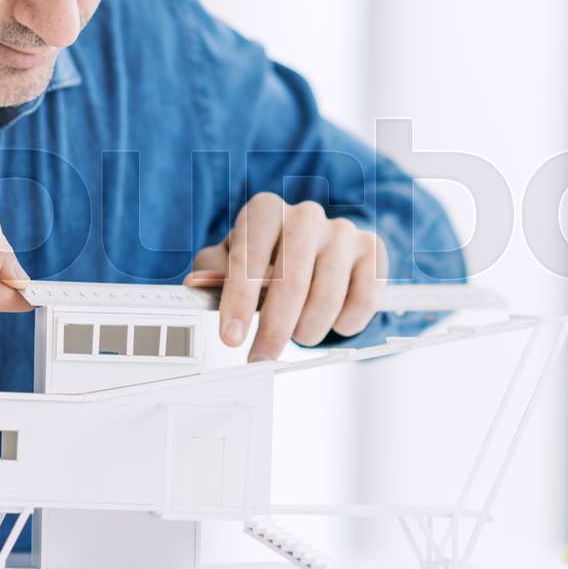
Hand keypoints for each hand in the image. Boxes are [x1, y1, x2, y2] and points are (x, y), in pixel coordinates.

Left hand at [183, 193, 385, 361]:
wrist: (315, 252)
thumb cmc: (265, 261)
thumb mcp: (231, 262)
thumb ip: (211, 271)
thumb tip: (196, 284)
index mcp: (265, 211)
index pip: (250, 254)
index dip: (239, 300)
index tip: (231, 338)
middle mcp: (305, 215)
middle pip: (291, 279)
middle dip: (275, 327)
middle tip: (262, 357)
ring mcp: (342, 231)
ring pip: (328, 294)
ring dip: (309, 329)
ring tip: (299, 337)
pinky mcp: (372, 251)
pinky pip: (364, 298)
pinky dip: (346, 323)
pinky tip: (333, 324)